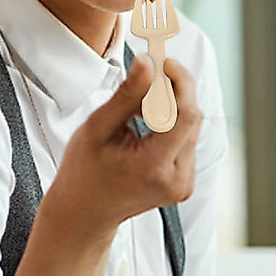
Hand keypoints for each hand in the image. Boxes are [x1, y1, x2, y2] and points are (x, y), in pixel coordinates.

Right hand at [9, 54, 201, 275]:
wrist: (85, 212)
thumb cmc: (84, 171)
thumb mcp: (98, 128)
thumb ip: (127, 95)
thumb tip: (148, 62)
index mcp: (154, 168)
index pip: (186, 115)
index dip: (180, 82)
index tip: (164, 63)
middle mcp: (177, 179)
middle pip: (191, 119)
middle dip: (174, 92)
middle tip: (148, 77)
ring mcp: (184, 184)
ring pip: (191, 128)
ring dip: (171, 108)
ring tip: (138, 109)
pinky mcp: (185, 182)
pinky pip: (186, 141)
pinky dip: (171, 125)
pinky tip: (145, 126)